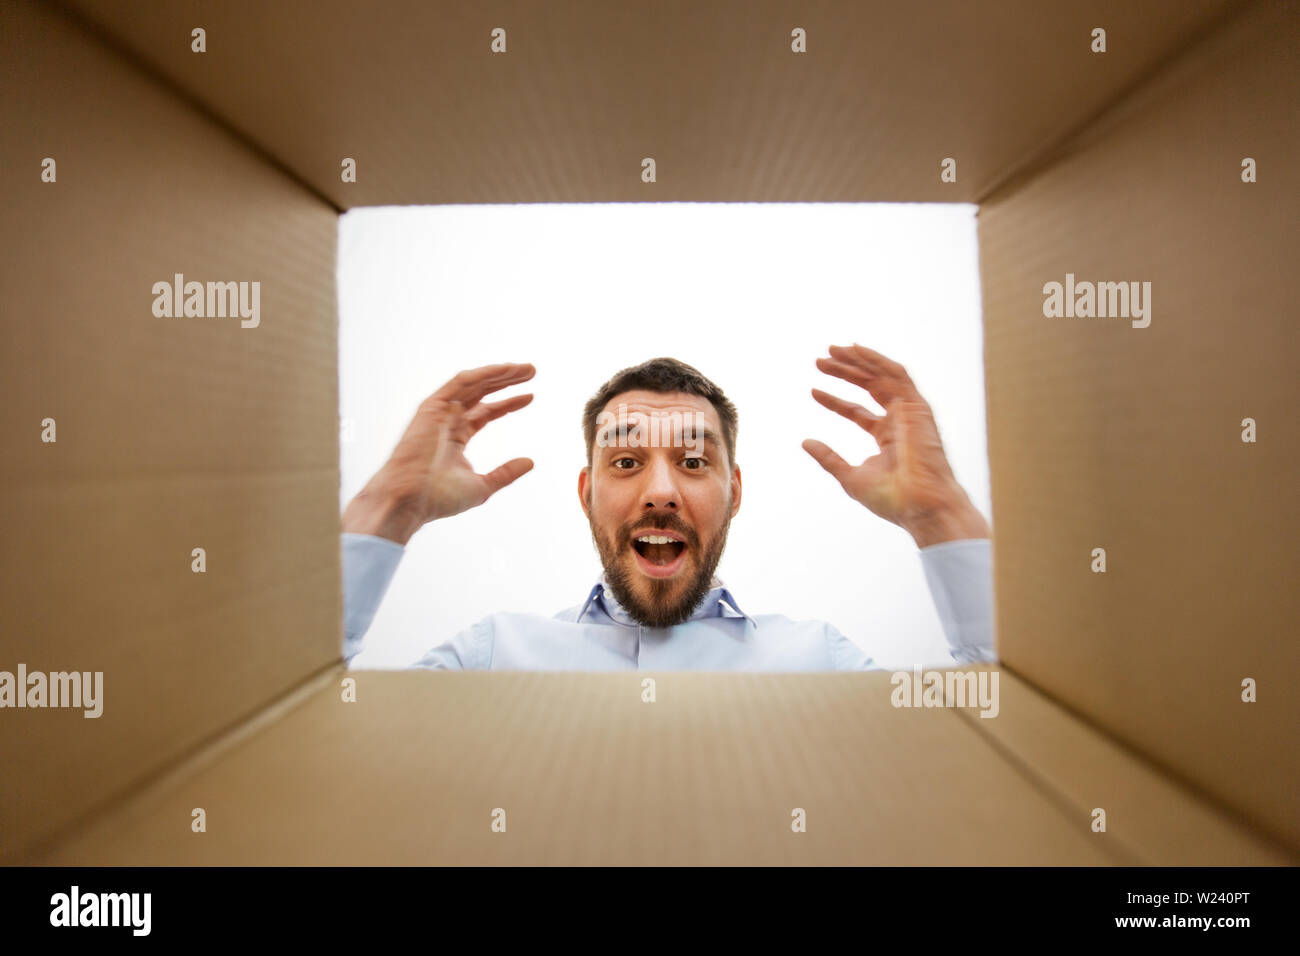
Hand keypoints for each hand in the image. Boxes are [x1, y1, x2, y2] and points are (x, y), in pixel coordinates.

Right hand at [342, 363, 535, 544]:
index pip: (486, 412)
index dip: (508, 403)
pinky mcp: (432, 406)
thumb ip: (506, 473)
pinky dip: (484, 374)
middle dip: (507, 381)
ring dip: (499, 373)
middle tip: (532, 372)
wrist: (410, 500)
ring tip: (526, 368)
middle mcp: (447, 420)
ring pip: (473, 384)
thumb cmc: (438, 498)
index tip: (530, 396)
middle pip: (481, 393)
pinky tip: (505, 370)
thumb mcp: (482, 486)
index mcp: (456, 437)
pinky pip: (461, 382)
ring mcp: (439, 412)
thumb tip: (530, 462)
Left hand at [802, 344, 988, 547]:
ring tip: (831, 351)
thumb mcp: (850, 477)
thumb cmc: (892, 499)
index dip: (834, 400)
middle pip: (868, 387)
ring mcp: (909, 412)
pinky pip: (896, 375)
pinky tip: (855, 350)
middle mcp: (899, 421)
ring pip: (881, 376)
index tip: (812, 390)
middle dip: (844, 372)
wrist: (920, 506)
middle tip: (818, 362)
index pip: (857, 411)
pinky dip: (876, 360)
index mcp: (886, 437)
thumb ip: (828, 458)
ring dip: (857, 361)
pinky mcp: (917, 406)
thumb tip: (805, 442)